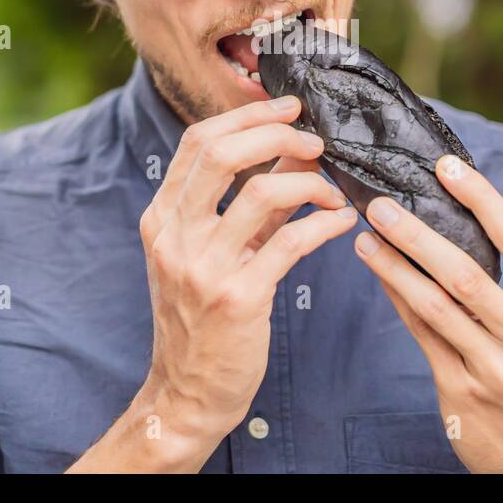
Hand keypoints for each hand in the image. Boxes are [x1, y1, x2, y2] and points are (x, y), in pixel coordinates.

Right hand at [135, 95, 357, 464]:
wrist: (186, 394)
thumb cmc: (203, 320)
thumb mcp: (209, 254)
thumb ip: (243, 204)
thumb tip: (291, 149)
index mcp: (161, 218)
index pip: (198, 141)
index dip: (247, 115)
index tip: (288, 107)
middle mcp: (175, 236)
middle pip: (221, 152)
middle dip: (276, 133)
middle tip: (315, 139)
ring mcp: (203, 267)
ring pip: (262, 192)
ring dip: (310, 182)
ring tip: (334, 191)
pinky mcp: (238, 299)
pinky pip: (291, 242)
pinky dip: (324, 224)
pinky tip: (341, 223)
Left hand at [354, 154, 502, 473]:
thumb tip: (455, 212)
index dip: (482, 198)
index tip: (446, 167)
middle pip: (466, 272)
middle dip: (418, 234)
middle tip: (381, 206)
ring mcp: (496, 367)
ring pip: (435, 304)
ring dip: (394, 266)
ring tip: (365, 237)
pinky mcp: (462, 390)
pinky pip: (421, 333)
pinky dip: (397, 298)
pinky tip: (379, 273)